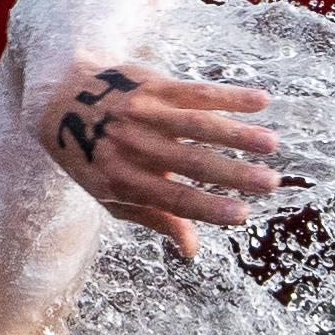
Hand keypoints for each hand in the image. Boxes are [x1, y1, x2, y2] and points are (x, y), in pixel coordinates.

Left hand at [35, 61, 278, 256]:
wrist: (62, 99)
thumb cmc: (93, 157)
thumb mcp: (113, 195)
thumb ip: (155, 218)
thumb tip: (192, 249)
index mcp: (122, 180)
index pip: (173, 197)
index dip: (209, 208)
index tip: (244, 215)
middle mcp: (132, 145)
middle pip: (190, 161)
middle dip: (234, 174)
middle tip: (271, 183)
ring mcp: (144, 112)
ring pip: (198, 123)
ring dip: (238, 134)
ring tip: (272, 145)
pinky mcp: (154, 84)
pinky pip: (197, 90)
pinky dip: (230, 96)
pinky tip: (261, 101)